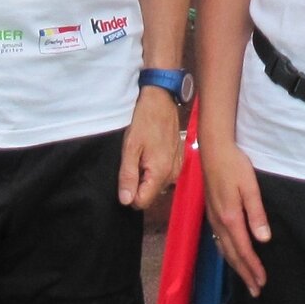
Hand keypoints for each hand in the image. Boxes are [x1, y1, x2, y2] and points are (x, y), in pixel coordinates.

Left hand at [118, 86, 183, 209]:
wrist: (162, 101)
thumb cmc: (145, 121)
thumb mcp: (130, 147)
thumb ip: (128, 175)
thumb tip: (125, 200)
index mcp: (160, 173)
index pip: (142, 202)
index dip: (130, 194)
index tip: (126, 176)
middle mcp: (172, 175)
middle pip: (150, 195)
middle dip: (138, 184)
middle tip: (133, 161)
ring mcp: (177, 168)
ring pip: (156, 186)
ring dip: (146, 176)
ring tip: (142, 155)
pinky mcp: (179, 162)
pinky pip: (164, 175)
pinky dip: (155, 169)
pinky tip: (151, 152)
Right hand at [201, 137, 269, 295]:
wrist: (214, 150)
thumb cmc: (234, 165)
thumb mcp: (250, 186)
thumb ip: (256, 213)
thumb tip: (263, 239)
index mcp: (230, 218)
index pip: (244, 250)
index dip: (253, 268)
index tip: (262, 282)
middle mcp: (219, 222)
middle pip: (232, 255)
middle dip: (245, 274)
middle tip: (256, 290)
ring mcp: (213, 218)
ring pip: (224, 249)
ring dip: (236, 266)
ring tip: (246, 279)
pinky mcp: (212, 212)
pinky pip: (219, 241)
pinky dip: (227, 254)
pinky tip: (231, 255)